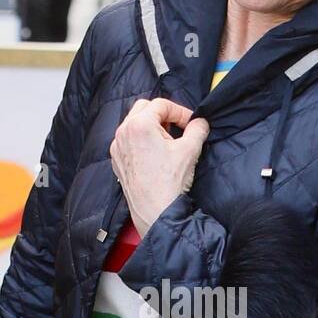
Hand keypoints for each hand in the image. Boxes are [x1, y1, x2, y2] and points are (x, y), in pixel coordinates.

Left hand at [110, 98, 209, 237]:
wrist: (156, 213)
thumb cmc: (169, 183)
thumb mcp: (190, 150)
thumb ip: (198, 129)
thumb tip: (200, 123)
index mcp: (139, 125)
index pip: (161, 104)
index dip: (180, 111)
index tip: (191, 124)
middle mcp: (123, 133)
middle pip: (144, 108)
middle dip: (163, 115)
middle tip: (178, 129)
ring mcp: (117, 147)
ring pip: (133, 124)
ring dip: (151, 126)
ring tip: (168, 142)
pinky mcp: (117, 161)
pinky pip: (128, 141)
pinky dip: (141, 140)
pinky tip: (155, 154)